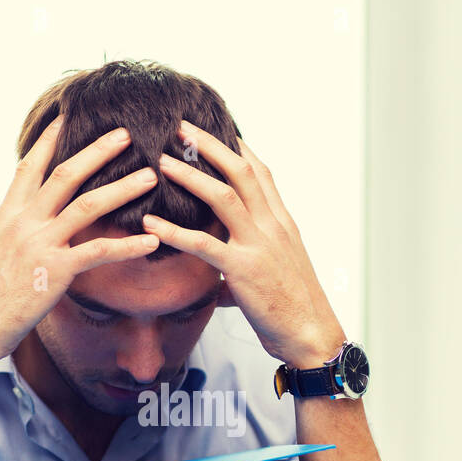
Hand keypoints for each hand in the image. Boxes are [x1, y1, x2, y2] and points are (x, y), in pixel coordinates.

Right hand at [0, 117, 160, 368]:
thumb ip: (11, 235)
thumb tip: (22, 228)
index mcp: (6, 215)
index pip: (30, 167)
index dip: (49, 140)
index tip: (66, 117)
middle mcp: (23, 222)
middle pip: (66, 175)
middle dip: (98, 151)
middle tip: (126, 134)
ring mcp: (40, 244)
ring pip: (88, 205)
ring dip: (123, 188)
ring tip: (150, 176)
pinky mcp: (56, 271)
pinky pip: (99, 252)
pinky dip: (128, 245)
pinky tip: (151, 241)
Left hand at [141, 121, 345, 366]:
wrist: (310, 333)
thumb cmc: (294, 307)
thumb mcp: (276, 272)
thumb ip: (248, 263)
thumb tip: (221, 279)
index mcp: (282, 222)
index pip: (260, 172)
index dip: (237, 146)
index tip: (216, 127)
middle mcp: (272, 225)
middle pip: (241, 170)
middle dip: (209, 145)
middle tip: (181, 127)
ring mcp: (258, 245)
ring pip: (223, 196)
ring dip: (189, 175)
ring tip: (161, 162)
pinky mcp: (242, 270)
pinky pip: (203, 244)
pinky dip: (174, 231)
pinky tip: (151, 223)